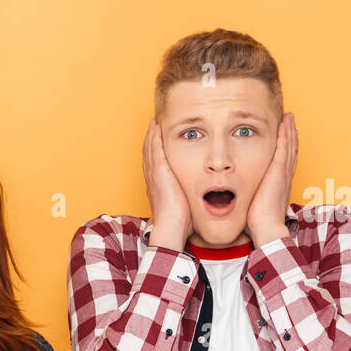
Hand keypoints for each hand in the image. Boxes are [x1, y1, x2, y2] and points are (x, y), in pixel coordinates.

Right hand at [141, 118, 192, 249]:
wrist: (172, 226)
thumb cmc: (180, 222)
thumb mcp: (184, 207)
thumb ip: (188, 199)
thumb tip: (201, 202)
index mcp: (158, 187)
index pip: (154, 165)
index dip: (154, 153)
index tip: (157, 144)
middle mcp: (152, 179)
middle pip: (149, 154)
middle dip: (150, 141)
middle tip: (152, 128)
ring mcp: (154, 174)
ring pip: (150, 149)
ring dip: (151, 135)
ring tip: (153, 124)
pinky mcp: (159, 171)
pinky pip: (154, 149)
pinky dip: (154, 137)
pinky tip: (156, 126)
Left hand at [246, 112, 296, 243]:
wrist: (266, 227)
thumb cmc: (258, 222)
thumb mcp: (253, 206)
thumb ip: (248, 198)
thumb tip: (235, 199)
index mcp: (278, 185)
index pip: (283, 162)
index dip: (285, 149)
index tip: (284, 138)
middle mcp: (283, 177)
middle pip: (289, 151)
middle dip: (290, 135)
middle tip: (290, 122)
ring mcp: (282, 173)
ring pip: (288, 146)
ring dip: (289, 131)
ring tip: (289, 118)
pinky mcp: (278, 171)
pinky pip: (283, 148)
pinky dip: (285, 135)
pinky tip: (285, 123)